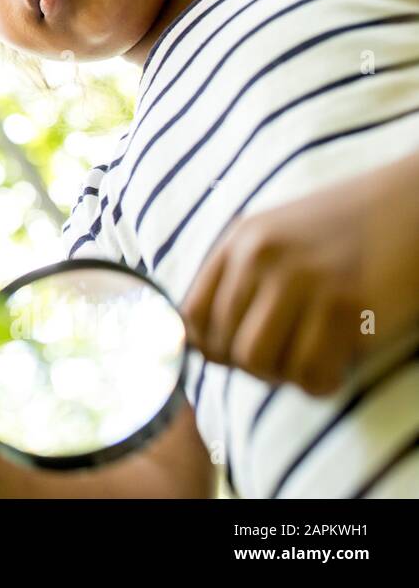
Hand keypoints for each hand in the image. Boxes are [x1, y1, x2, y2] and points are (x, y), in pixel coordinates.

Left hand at [181, 154, 418, 395]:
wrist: (416, 205)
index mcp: (241, 240)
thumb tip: (202, 343)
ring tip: (310, 361)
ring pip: (260, 362)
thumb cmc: (348, 229)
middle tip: (285, 359)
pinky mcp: (346, 306)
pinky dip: (321, 382)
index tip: (234, 355)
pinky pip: (311, 372)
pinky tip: (337, 366)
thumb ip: (241, 276)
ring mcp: (303, 281)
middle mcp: (262, 258)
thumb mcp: (278, 235)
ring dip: (285, 376)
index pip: (191, 315)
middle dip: (252, 367)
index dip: (209, 348)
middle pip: (225, 346)